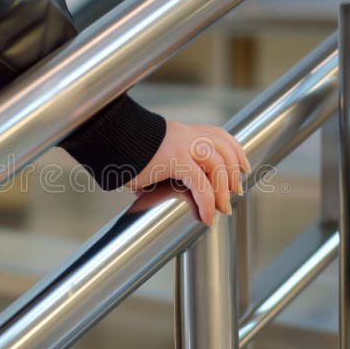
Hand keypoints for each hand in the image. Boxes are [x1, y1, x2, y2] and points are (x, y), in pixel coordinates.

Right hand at [124, 121, 250, 224]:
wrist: (107, 139)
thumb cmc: (120, 151)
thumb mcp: (149, 158)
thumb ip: (161, 168)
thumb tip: (150, 189)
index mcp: (181, 132)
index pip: (218, 135)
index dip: (235, 150)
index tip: (242, 166)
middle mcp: (185, 134)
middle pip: (224, 149)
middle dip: (234, 172)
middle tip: (235, 193)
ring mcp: (182, 144)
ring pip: (217, 167)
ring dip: (222, 191)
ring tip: (222, 209)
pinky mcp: (175, 158)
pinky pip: (200, 184)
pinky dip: (207, 202)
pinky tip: (206, 216)